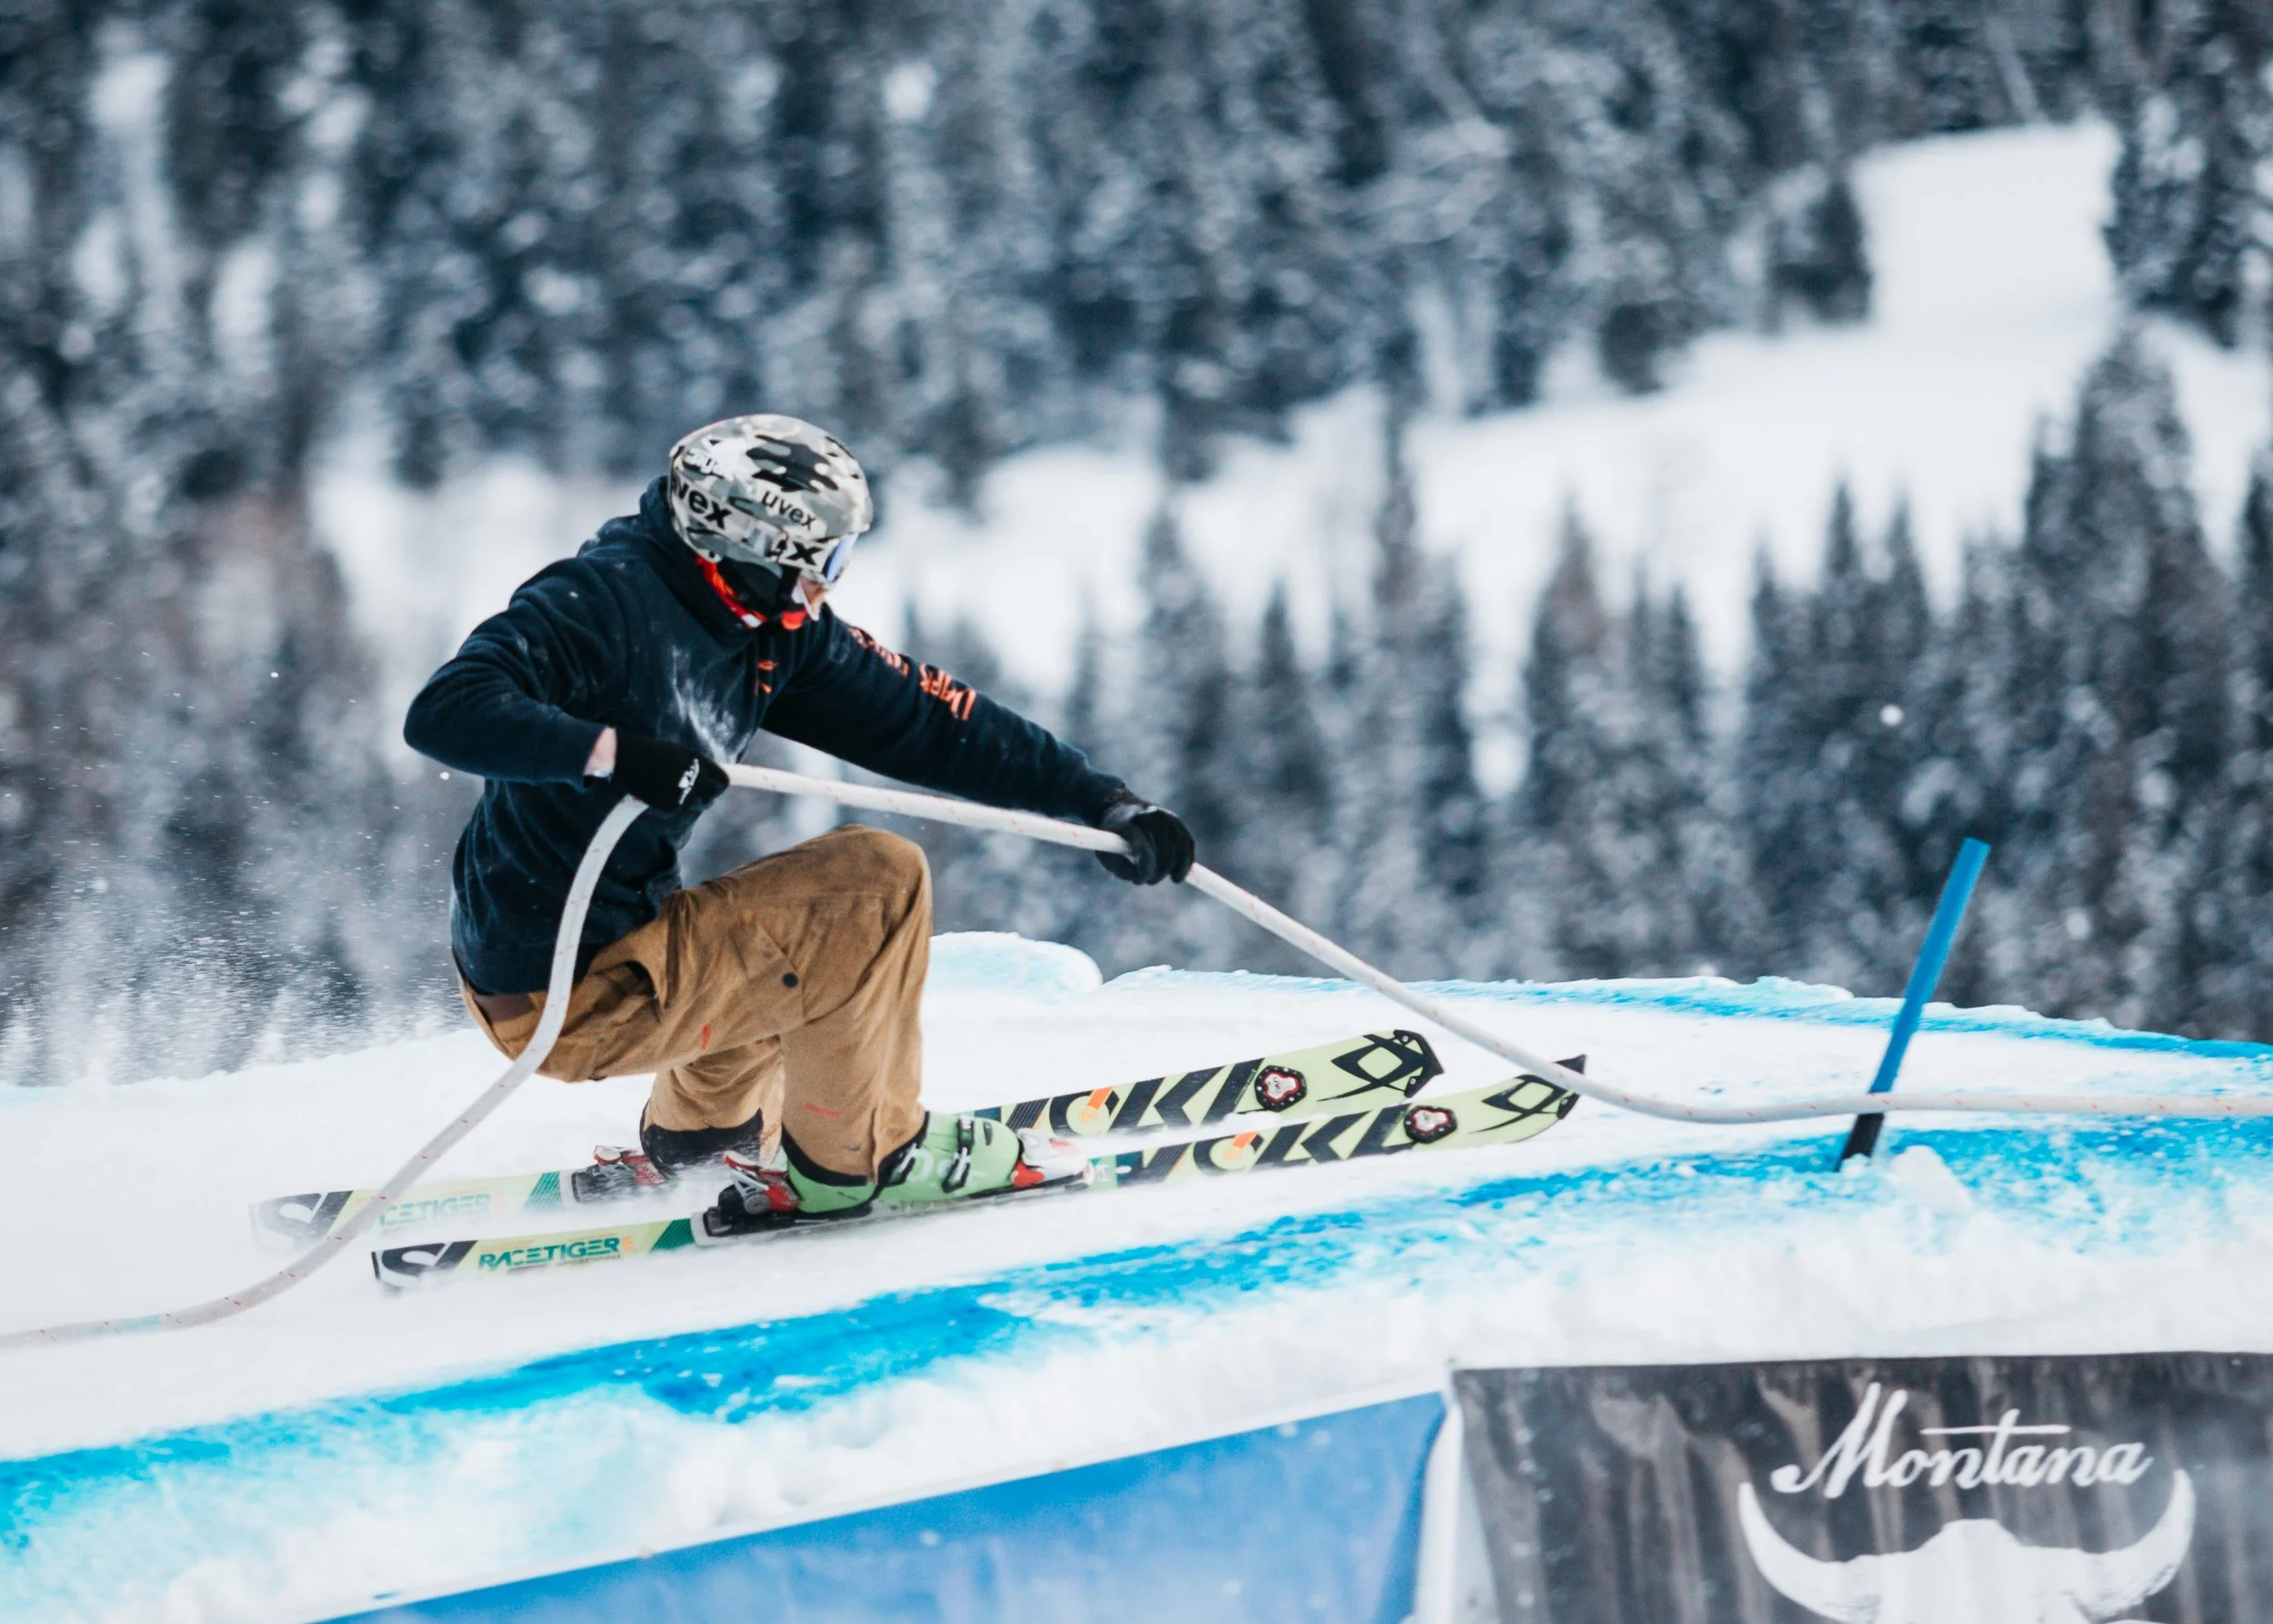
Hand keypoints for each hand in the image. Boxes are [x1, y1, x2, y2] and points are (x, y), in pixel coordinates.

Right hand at [604, 730, 728, 811]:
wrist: (629, 757)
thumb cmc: (651, 753)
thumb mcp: (679, 754)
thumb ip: (694, 767)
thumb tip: (704, 781)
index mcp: (700, 761)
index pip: (722, 779)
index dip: (719, 786)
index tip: (715, 789)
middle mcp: (698, 777)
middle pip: (711, 796)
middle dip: (705, 798)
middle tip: (692, 796)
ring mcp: (687, 792)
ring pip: (693, 805)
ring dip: (684, 800)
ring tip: (664, 788)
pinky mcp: (673, 805)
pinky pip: (675, 808)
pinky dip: (667, 804)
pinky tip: (655, 792)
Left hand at [1093, 792, 1194, 884]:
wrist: (1117, 806)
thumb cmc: (1111, 835)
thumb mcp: (1105, 852)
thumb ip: (1122, 869)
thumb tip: (1141, 878)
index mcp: (1129, 822)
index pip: (1143, 848)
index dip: (1145, 869)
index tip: (1139, 881)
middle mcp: (1149, 815)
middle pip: (1164, 848)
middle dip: (1160, 871)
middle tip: (1151, 881)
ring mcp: (1165, 815)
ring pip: (1179, 845)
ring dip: (1176, 868)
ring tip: (1169, 878)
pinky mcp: (1174, 819)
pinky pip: (1187, 842)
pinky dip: (1187, 860)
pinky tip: (1180, 873)